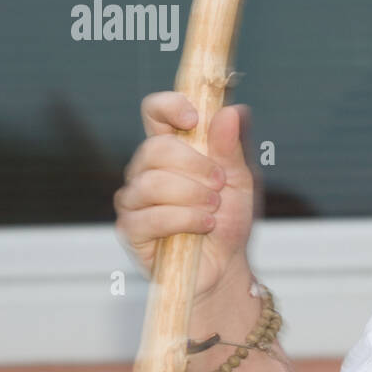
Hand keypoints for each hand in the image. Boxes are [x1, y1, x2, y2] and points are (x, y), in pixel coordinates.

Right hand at [114, 92, 258, 301]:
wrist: (226, 265)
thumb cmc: (229, 219)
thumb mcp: (241, 180)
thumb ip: (232, 147)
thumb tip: (231, 110)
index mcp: (172, 149)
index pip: (154, 112)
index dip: (169, 107)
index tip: (193, 120)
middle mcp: (146, 170)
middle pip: (154, 148)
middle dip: (195, 165)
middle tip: (220, 184)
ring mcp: (133, 200)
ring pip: (152, 183)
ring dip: (193, 196)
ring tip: (214, 210)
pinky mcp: (130, 230)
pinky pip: (151, 217)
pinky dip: (186, 220)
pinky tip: (204, 226)